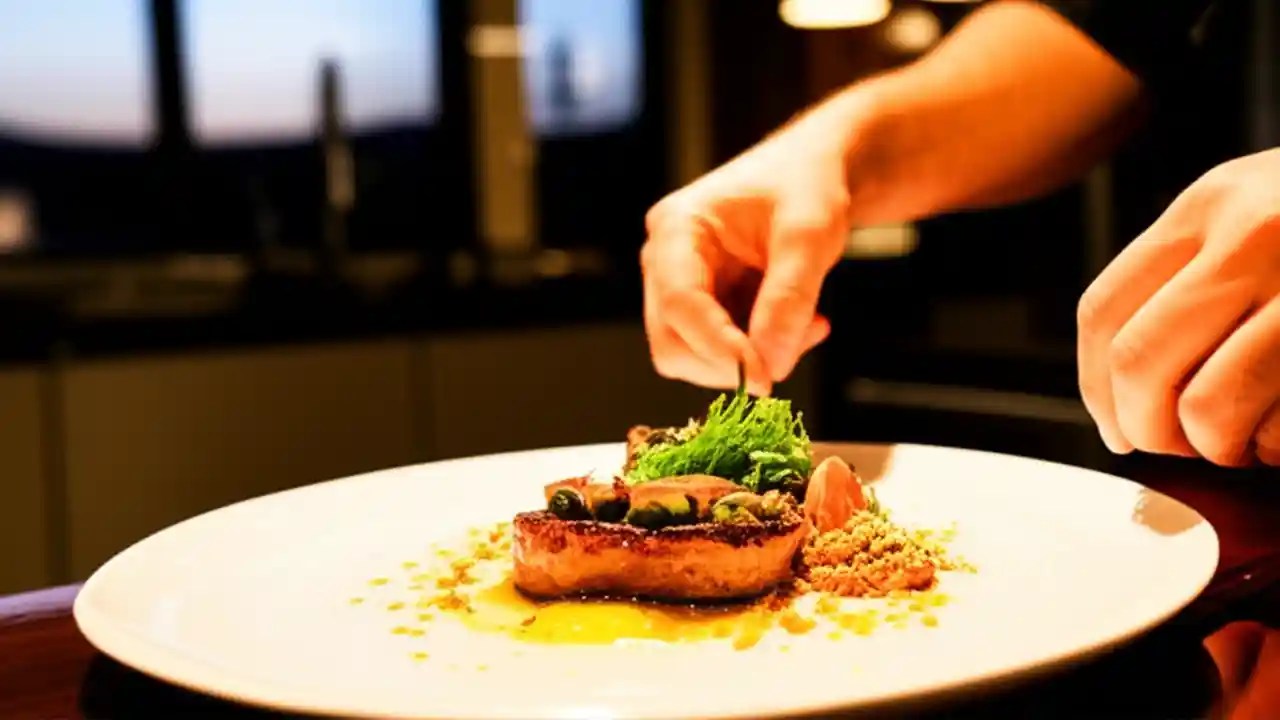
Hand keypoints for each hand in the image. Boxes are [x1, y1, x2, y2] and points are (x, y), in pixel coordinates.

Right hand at [640, 114, 852, 395]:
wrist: (813, 174)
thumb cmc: (807, 185)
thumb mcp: (811, 233)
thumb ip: (790, 297)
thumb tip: (771, 364)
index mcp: (677, 227)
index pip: (679, 304)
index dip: (718, 348)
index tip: (764, 376)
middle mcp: (664, 261)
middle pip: (673, 342)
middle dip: (731, 362)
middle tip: (791, 350)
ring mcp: (678, 286)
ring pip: (692, 357)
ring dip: (751, 360)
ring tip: (805, 326)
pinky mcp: (701, 308)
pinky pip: (717, 354)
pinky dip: (760, 353)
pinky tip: (797, 325)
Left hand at [1077, 148, 1279, 465]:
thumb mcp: (1259, 217)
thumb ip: (1193, 279)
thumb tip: (1119, 391)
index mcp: (1211, 205)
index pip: (1103, 313)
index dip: (1096, 389)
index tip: (1117, 427)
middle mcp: (1254, 234)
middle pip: (1139, 365)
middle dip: (1149, 428)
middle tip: (1181, 445)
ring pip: (1207, 408)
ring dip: (1222, 447)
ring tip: (1254, 437)